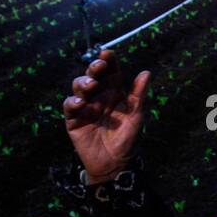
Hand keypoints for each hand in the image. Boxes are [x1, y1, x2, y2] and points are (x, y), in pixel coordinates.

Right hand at [62, 49, 151, 184]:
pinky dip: (73, 101)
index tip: (108, 53)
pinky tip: (80, 103)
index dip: (108, 60)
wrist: (115, 163)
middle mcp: (99, 95)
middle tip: (99, 65)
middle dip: (94, 67)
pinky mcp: (74, 119)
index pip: (110, 71)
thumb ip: (139, 94)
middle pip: (93, 75)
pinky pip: (70, 106)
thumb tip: (146, 72)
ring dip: (83, 82)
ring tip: (91, 85)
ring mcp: (85, 106)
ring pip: (79, 86)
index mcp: (114, 92)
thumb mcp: (136, 115)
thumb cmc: (127, 138)